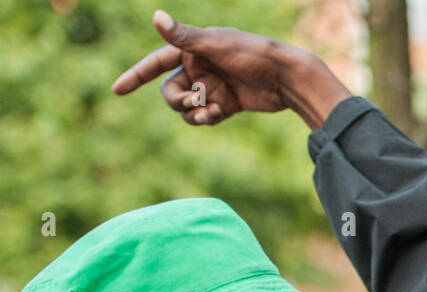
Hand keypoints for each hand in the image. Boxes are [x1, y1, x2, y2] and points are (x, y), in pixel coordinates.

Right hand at [111, 9, 349, 129]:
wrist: (287, 78)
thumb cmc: (254, 54)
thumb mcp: (217, 45)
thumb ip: (185, 37)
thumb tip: (156, 17)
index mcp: (193, 49)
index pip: (157, 61)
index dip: (137, 75)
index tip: (117, 90)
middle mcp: (199, 67)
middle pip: (170, 90)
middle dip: (175, 100)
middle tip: (189, 103)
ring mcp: (212, 87)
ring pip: (186, 107)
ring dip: (190, 113)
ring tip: (207, 113)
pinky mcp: (225, 105)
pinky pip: (203, 117)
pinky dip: (205, 118)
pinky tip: (216, 114)